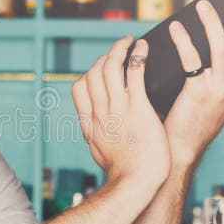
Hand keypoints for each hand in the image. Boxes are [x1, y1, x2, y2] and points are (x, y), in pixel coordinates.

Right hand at [71, 36, 170, 190]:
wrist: (135, 183)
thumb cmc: (124, 172)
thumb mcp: (99, 151)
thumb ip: (96, 133)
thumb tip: (95, 126)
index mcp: (90, 122)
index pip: (79, 88)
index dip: (88, 74)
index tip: (101, 70)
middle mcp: (101, 111)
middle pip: (93, 72)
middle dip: (104, 57)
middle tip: (119, 50)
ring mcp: (118, 108)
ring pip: (110, 66)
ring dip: (119, 48)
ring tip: (129, 41)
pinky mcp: (138, 107)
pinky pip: (134, 72)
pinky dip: (137, 55)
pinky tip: (143, 48)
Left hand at [164, 0, 223, 166]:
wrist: (181, 148)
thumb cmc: (194, 121)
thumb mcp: (218, 97)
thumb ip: (221, 77)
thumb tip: (211, 46)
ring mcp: (218, 89)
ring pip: (222, 47)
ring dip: (213, 22)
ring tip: (203, 4)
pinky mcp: (197, 92)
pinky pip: (191, 60)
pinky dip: (183, 40)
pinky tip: (175, 28)